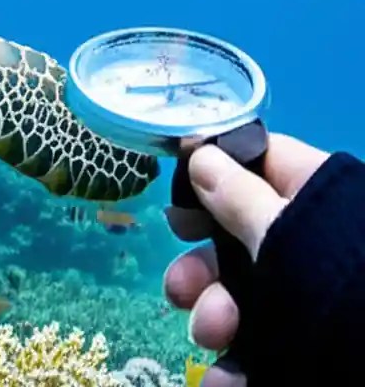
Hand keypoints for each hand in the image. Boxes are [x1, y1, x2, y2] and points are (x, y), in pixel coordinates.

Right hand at [162, 133, 329, 385]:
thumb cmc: (341, 282)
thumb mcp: (283, 231)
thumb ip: (238, 196)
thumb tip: (200, 155)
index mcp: (316, 195)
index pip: (259, 165)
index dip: (211, 183)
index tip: (178, 214)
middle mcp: (313, 241)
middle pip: (238, 240)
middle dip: (203, 272)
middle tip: (180, 292)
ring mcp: (311, 295)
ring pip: (242, 296)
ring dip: (213, 318)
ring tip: (212, 336)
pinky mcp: (309, 342)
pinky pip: (261, 344)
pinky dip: (235, 363)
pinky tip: (224, 379)